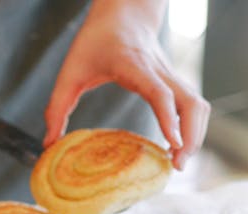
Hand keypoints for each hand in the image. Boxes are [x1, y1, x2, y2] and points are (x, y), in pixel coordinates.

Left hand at [43, 0, 209, 169]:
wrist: (124, 13)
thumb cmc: (96, 40)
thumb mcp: (70, 71)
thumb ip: (57, 107)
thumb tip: (49, 144)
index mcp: (134, 66)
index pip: (159, 93)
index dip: (168, 118)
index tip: (172, 144)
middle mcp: (159, 71)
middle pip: (189, 103)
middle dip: (191, 136)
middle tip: (176, 165)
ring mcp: (171, 76)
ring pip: (197, 104)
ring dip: (196, 134)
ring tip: (178, 161)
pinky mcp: (175, 81)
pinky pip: (193, 105)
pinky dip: (193, 127)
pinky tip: (179, 146)